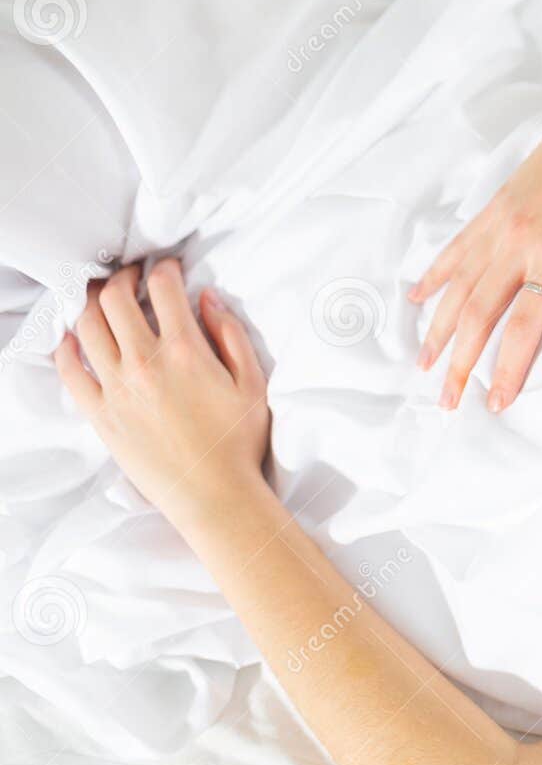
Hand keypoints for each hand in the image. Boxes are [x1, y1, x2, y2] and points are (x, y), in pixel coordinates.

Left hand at [53, 259, 269, 529]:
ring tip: (102, 298)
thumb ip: (231, 335)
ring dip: (92, 302)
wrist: (214, 495)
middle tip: (131, 276)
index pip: (163, 288)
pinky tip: (71, 336)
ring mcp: (116, 388)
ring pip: (87, 325)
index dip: (164, 269)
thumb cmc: (239, 443)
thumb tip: (208, 299)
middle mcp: (145, 363)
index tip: (167, 268)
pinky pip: (69, 369)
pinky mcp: (100, 412)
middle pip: (116, 298)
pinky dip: (65, 345)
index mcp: (186, 352)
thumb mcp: (253, 384)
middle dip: (122, 276)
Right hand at [408, 87, 541, 411]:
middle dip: (460, 362)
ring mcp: (500, 225)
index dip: (507, 367)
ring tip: (424, 363)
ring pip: (458, 286)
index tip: (496, 400)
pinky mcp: (492, 209)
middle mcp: (519, 242)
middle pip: (479, 314)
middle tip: (446, 400)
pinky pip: (456, 249)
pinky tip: (418, 300)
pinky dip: (435, 275)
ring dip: (438, 328)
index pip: (523, 325)